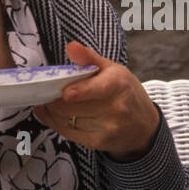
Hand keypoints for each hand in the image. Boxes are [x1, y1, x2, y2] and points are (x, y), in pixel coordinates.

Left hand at [32, 41, 160, 159]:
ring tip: (47, 101)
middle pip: (72, 105)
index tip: (65, 92)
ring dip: (51, 110)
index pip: (98, 89)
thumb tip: (71, 47)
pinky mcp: (98, 142)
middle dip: (52, 98)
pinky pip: (68, 132)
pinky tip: (49, 114)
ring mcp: (107, 128)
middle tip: (45, 91)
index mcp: (118, 84)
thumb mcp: (114, 70)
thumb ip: (89, 58)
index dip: (80, 91)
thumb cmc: (125, 93)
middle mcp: (115, 108)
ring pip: (66, 119)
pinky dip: (54, 122)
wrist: (144, 126)